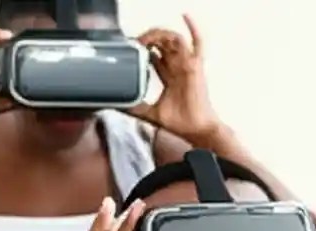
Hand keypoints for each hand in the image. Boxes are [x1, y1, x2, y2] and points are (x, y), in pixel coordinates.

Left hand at [126, 15, 224, 143]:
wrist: (195, 130)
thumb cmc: (180, 123)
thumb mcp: (150, 113)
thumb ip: (136, 108)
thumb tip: (118, 106)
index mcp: (170, 77)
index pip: (155, 56)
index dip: (143, 50)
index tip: (132, 49)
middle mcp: (179, 68)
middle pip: (163, 45)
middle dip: (148, 39)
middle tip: (136, 42)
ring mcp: (187, 65)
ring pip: (173, 40)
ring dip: (159, 34)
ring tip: (146, 38)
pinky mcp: (195, 66)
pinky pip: (197, 42)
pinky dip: (193, 28)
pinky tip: (185, 15)